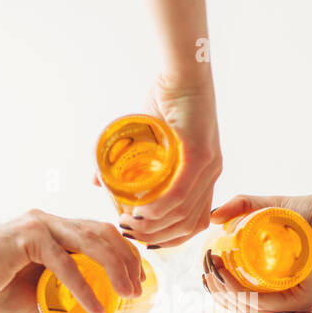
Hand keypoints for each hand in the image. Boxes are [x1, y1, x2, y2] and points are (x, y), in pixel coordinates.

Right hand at [0, 209, 143, 312]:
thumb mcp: (42, 310)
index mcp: (57, 231)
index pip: (102, 232)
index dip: (126, 251)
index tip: (141, 278)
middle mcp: (51, 222)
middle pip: (103, 233)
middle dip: (127, 259)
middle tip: (138, 289)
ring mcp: (40, 226)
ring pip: (90, 242)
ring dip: (114, 268)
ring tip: (126, 294)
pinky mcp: (27, 237)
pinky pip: (63, 262)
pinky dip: (82, 286)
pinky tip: (94, 307)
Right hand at [116, 73, 221, 247]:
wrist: (181, 71)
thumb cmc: (165, 99)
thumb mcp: (144, 137)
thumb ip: (126, 161)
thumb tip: (98, 183)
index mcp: (206, 174)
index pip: (194, 222)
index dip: (169, 239)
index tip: (144, 241)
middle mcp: (212, 173)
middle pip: (188, 224)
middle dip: (157, 237)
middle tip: (129, 234)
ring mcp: (209, 165)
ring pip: (182, 213)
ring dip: (153, 226)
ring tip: (129, 225)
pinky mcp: (200, 153)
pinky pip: (180, 193)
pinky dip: (159, 208)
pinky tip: (140, 214)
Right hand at [203, 191, 311, 312]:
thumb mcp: (272, 207)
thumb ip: (243, 206)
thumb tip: (212, 218)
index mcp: (280, 283)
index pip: (241, 291)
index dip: (218, 281)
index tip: (207, 260)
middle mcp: (287, 297)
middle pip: (240, 303)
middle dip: (215, 287)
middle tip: (206, 264)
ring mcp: (295, 302)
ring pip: (247, 306)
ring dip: (222, 289)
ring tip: (212, 266)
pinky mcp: (302, 300)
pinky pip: (262, 304)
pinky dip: (238, 293)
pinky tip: (225, 276)